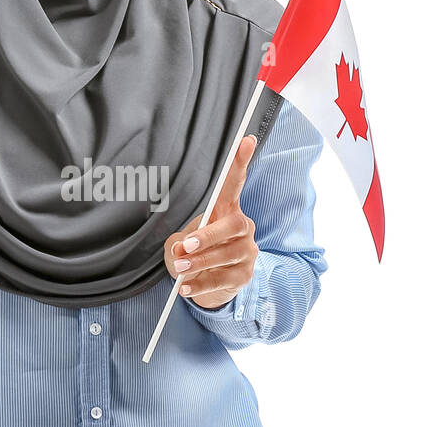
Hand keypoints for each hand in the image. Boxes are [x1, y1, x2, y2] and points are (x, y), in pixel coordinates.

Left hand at [164, 134, 257, 309]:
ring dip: (200, 262)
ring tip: (180, 267)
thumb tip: (181, 248)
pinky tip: (186, 287)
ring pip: (227, 254)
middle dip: (207, 236)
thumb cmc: (194, 251)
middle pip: (231, 226)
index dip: (240, 162)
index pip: (234, 184)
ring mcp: (247, 252)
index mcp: (227, 210)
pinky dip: (202, 284)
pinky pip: (224, 278)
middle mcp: (242, 228)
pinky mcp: (245, 276)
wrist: (207, 283)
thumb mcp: (183, 240)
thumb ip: (182, 240)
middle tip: (183, 247)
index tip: (246, 139)